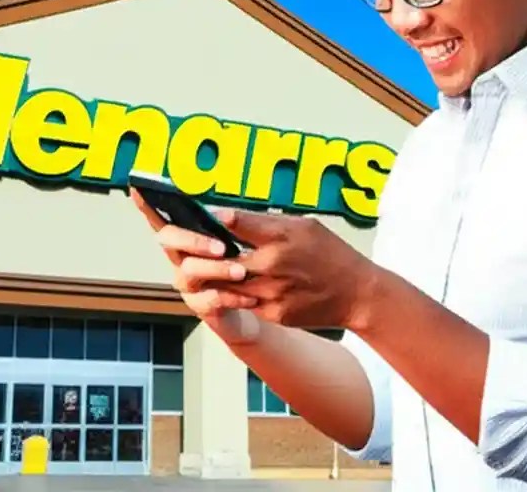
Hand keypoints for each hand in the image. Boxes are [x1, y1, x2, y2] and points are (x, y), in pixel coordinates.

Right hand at [131, 188, 262, 344]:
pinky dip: (231, 296)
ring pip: (189, 271)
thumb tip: (226, 214)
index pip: (161, 217)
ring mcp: (185, 282)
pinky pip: (209, 300)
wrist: (251, 305)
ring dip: (217, 270)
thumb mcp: (236, 243)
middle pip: (170, 240)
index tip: (137, 190)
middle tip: (221, 247)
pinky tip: (250, 296)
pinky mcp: (198, 305)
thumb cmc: (240, 266)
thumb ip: (228, 228)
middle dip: (193, 240)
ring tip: (242, 272)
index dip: (146, 206)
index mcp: (185, 238)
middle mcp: (178, 258)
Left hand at [132, 190, 379, 332]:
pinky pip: (241, 303)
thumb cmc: (330, 252)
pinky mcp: (274, 314)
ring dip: (205, 276)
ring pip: (224, 285)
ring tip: (183, 266)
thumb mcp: (304, 224)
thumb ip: (264, 222)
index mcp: (281, 237)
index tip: (188, 211)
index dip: (208, 218)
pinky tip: (213, 287)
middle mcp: (273, 266)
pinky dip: (228, 294)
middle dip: (195, 251)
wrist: (358, 294)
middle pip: (219, 259)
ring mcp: (272, 293)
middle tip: (169, 240)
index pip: (234, 222)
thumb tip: (225, 217)